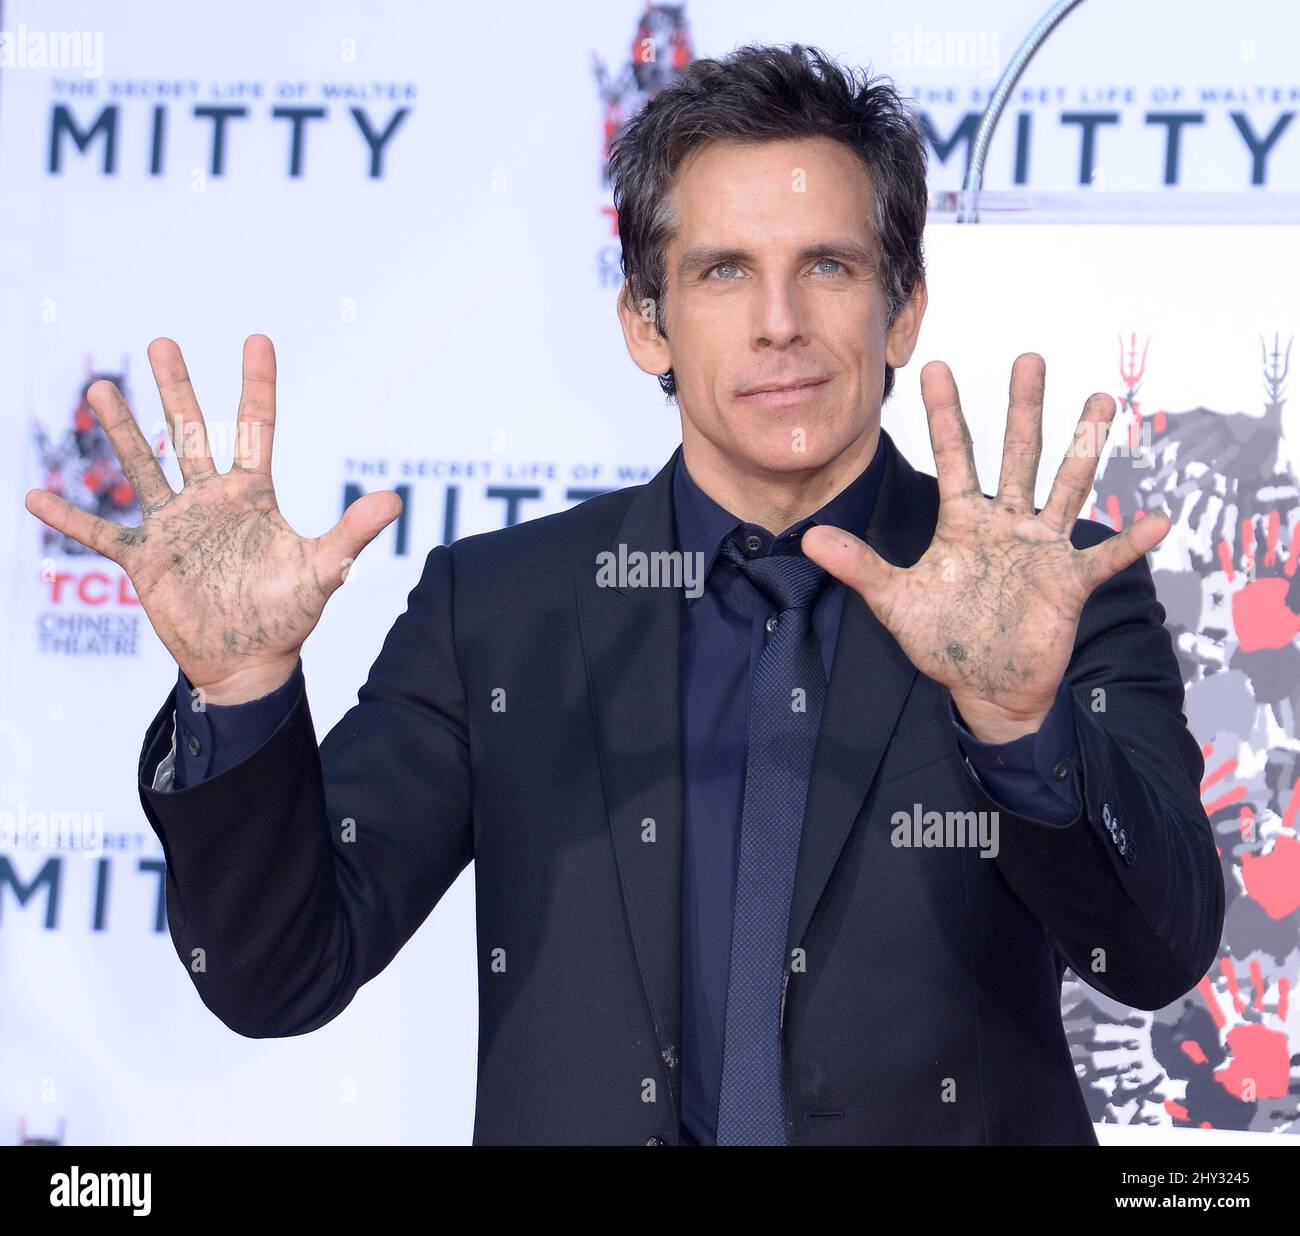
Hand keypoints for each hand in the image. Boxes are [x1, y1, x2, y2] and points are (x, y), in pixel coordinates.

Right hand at [24, 335, 401, 703]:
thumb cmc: (288, 615)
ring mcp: (174, 528)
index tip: (258, 339)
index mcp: (252, 496)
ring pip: (143, 468)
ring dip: (121, 432)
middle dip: (176, 390)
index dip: (257, 386)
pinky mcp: (146, 561)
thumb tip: (395, 501)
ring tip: (99, 387)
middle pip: (189, 433)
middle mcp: (209, 502)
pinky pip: (101, 535)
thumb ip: (353, 533)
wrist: (250, 663)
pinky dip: (71, 519)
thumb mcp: (323, 570)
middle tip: (163, 341)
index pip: (254, 429)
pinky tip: (35, 496)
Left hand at [802, 353, 1171, 742]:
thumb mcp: (895, 602)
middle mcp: (1006, 524)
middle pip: (1017, 455)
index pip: (953, 457)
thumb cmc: (943, 641)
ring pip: (1066, 486)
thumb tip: (811, 539)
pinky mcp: (1069, 582)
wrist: (985, 686)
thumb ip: (859, 567)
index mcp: (963, 522)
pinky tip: (1158, 520)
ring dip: (1084, 445)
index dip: (944, 415)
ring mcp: (1041, 548)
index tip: (935, 366)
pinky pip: (1105, 558)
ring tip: (1101, 399)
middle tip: (1029, 357)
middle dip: (1022, 408)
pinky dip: (1131, 541)